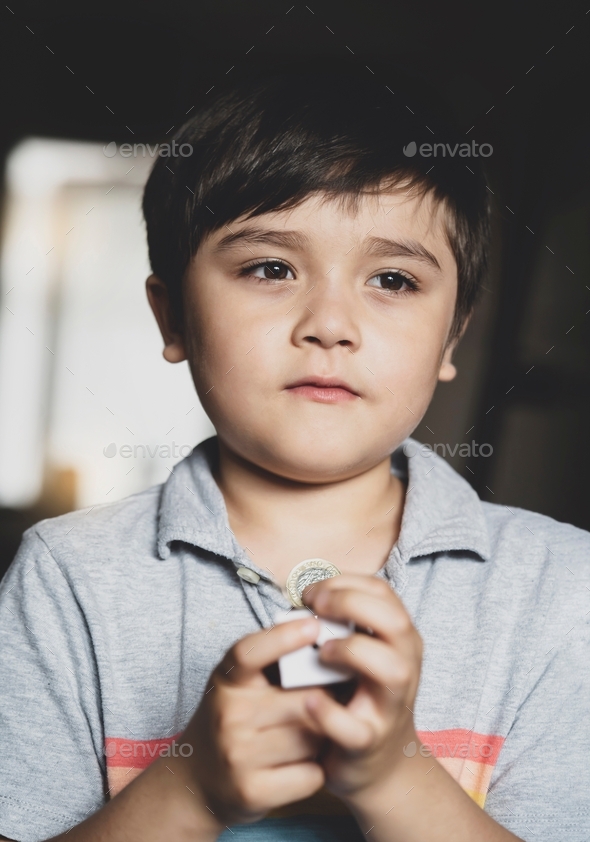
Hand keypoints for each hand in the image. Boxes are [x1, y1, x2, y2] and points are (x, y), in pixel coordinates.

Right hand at [179, 616, 327, 826]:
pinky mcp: (252, 792)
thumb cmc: (231, 721)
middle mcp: (228, 715)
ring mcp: (238, 755)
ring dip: (321, 737)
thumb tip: (323, 636)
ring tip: (305, 736)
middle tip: (324, 703)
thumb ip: (273, 663)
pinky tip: (298, 765)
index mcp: (226, 681)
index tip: (314, 626)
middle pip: (303, 700)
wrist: (195, 781)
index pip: (250, 653)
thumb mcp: (239, 684)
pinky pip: (311, 774)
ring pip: (312, 737)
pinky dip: (314, 770)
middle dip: (324, 702)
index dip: (283, 637)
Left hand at [300, 574, 422, 805]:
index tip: (312, 591)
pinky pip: (355, 729)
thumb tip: (300, 598)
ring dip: (352, 651)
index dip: (346, 582)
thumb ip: (341, 626)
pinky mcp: (369, 742)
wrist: (381, 765)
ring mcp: (390, 705)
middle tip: (316, 608)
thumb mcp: (361, 654)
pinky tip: (308, 700)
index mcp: (400, 639)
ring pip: (392, 670)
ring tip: (321, 652)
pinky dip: (328, 713)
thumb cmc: (362, 695)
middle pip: (395, 622)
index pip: (383, 593)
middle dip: (351, 604)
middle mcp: (404, 667)